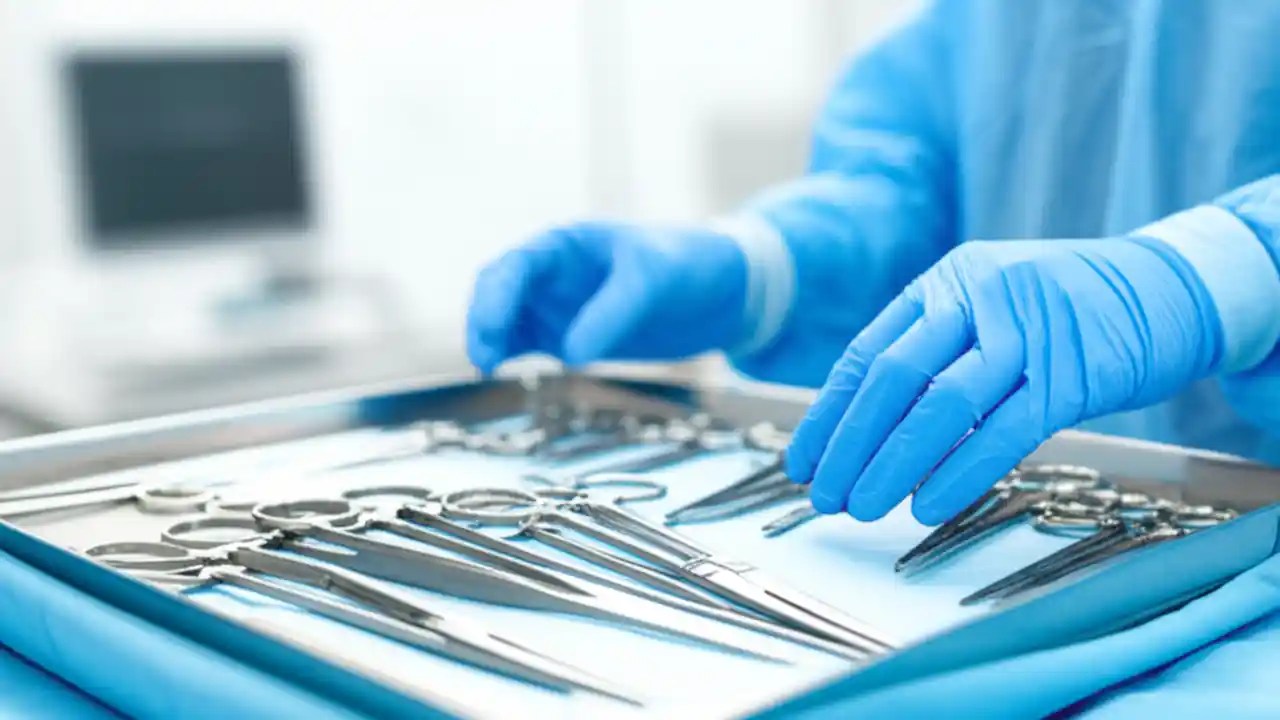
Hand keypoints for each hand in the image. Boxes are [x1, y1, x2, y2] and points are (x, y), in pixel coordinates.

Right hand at [467, 222, 746, 371]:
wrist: (721, 290)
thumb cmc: (688, 265)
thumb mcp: (654, 280)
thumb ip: (613, 313)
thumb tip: (571, 353)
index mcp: (567, 244)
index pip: (515, 267)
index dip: (495, 300)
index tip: (492, 336)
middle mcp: (552, 273)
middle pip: (498, 293)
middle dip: (484, 322)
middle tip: (485, 360)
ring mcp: (556, 304)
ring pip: (505, 320)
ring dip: (492, 341)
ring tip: (490, 370)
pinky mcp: (566, 335)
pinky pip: (525, 344)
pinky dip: (510, 358)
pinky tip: (505, 376)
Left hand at [785, 238, 1221, 523]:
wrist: (1166, 285)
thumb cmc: (1061, 311)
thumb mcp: (987, 308)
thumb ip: (935, 352)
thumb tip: (867, 429)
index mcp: (945, 283)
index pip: (867, 354)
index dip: (829, 415)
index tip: (803, 464)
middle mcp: (976, 297)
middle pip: (893, 378)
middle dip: (851, 444)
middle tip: (825, 497)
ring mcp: (1026, 333)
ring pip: (942, 405)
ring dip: (893, 463)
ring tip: (862, 508)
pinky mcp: (1073, 373)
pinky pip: (1004, 430)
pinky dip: (960, 471)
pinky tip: (926, 504)